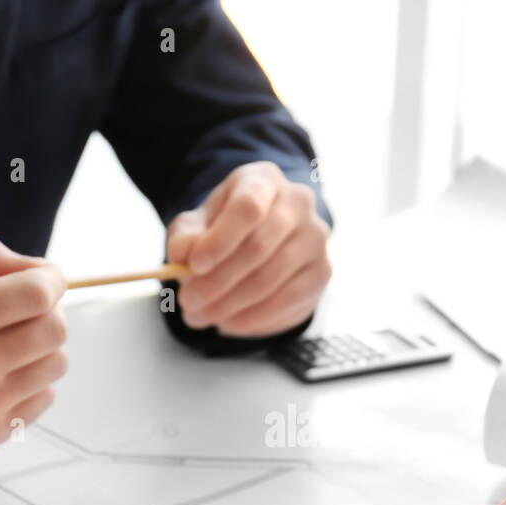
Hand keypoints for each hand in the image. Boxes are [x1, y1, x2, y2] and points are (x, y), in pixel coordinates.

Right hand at [0, 239, 68, 452]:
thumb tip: (43, 270)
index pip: (37, 295)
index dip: (51, 279)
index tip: (46, 278)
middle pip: (55, 330)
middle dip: (47, 310)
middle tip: (21, 308)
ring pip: (56, 364)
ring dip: (41, 346)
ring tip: (7, 340)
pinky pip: (43, 397)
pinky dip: (31, 379)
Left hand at [166, 160, 330, 336]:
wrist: (261, 240)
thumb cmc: (225, 230)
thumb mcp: (196, 226)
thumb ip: (185, 237)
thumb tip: (183, 254)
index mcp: (263, 180)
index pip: (248, 207)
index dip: (220, 239)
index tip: (193, 266)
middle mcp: (298, 203)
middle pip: (259, 247)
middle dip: (218, 281)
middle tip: (187, 302)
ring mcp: (315, 238)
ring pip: (271, 279)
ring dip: (230, 305)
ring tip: (199, 316)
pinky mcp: (322, 271)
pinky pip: (288, 301)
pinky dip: (253, 318)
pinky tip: (228, 323)